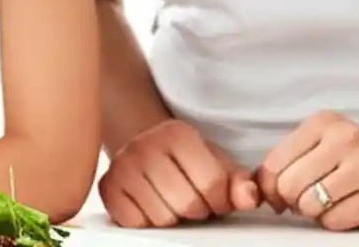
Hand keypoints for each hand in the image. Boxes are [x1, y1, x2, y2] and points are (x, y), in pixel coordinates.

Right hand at [99, 119, 259, 227]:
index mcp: (178, 134)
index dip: (220, 201)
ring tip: (171, 200)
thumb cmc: (184, 158)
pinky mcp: (107, 188)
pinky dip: (148, 221)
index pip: (212, 184)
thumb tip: (251, 197)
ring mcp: (123, 166)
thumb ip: (239, 181)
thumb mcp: (215, 162)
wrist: (142, 144)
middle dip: (197, 210)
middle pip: (187, 204)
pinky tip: (151, 204)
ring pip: (162, 218)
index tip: (215, 198)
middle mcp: (146, 146)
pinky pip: (136, 224)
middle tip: (193, 200)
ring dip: (173, 217)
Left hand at [255, 112, 358, 230]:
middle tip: (309, 199)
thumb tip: (259, 187)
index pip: (275, 162)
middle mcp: (345, 139)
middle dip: (293, 201)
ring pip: (310, 204)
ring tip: (332, 201)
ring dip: (316, 212)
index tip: (280, 195)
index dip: (271, 187)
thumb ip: (292, 159)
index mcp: (325, 123)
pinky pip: (335, 221)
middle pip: (289, 185)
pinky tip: (350, 208)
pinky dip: (335, 222)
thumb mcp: (326, 145)